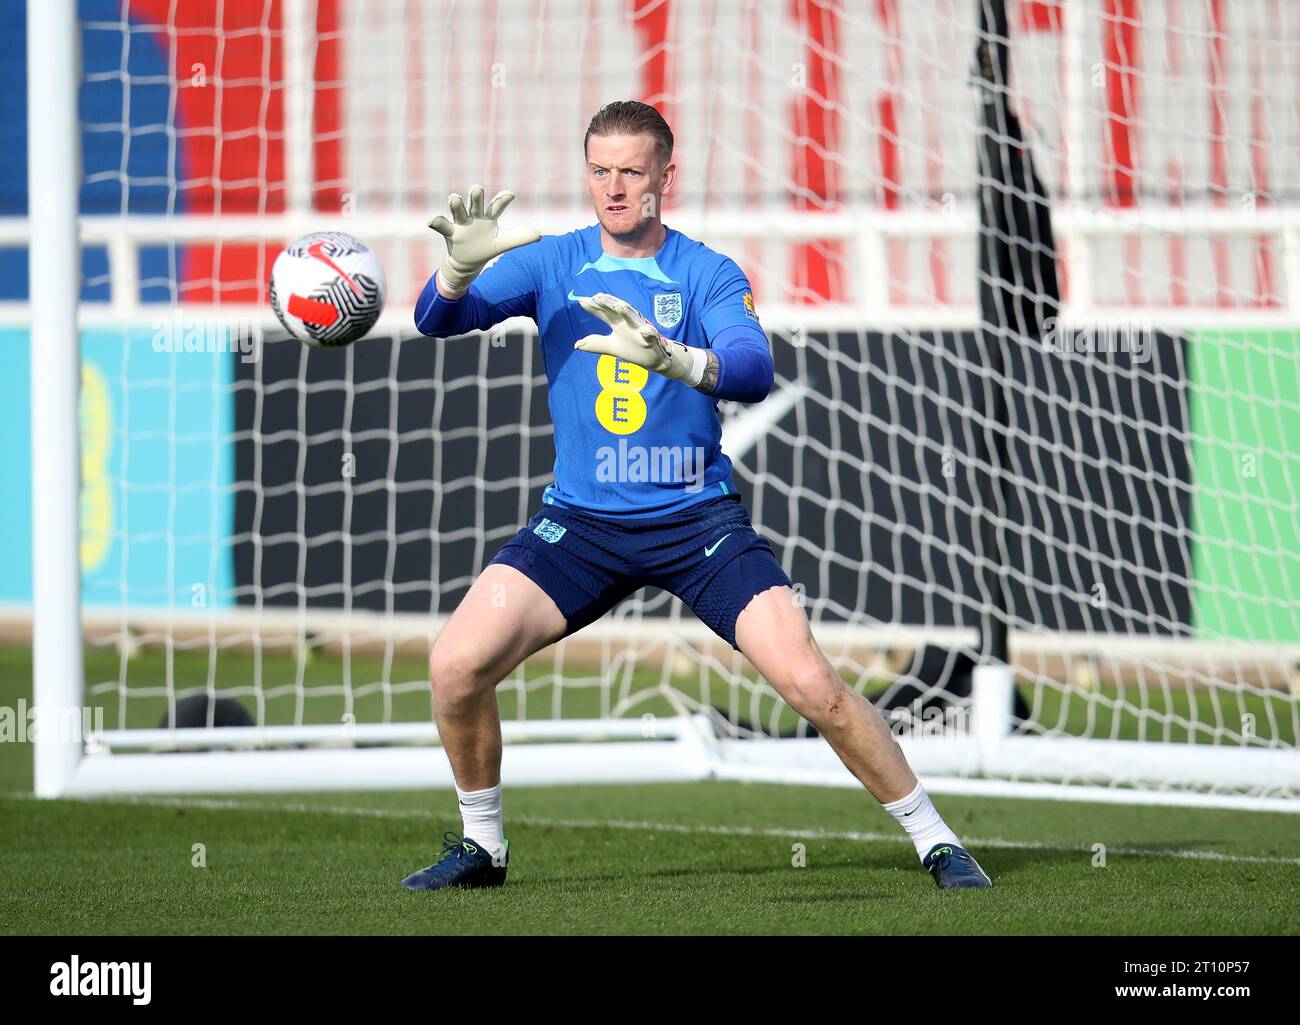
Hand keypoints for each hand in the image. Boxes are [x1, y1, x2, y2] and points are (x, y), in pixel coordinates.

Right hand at [428, 185, 540, 293]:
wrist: (468, 263)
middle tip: (477, 190)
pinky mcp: (450, 232)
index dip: (503, 198)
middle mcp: (474, 215)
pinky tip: (433, 220)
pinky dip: (437, 221)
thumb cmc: (486, 247)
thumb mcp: (503, 244)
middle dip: (476, 194)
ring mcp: (461, 222)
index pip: (497, 204)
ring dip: (456, 202)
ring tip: (455, 198)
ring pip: (457, 208)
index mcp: (489, 217)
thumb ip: (519, 238)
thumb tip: (539, 235)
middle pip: (475, 199)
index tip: (509, 195)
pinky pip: (441, 224)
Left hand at [573, 292, 705, 385]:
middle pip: (617, 311)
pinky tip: (646, 331)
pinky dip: (649, 333)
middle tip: (597, 297)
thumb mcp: (611, 347)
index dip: (594, 307)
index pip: (604, 313)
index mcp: (618, 323)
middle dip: (609, 303)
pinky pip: (651, 335)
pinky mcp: (652, 340)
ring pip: (634, 319)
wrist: (653, 360)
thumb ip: (595, 343)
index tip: (581, 300)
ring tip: (618, 305)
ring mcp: (641, 330)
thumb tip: (576, 345)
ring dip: (627, 312)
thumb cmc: (632, 349)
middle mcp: (628, 323)